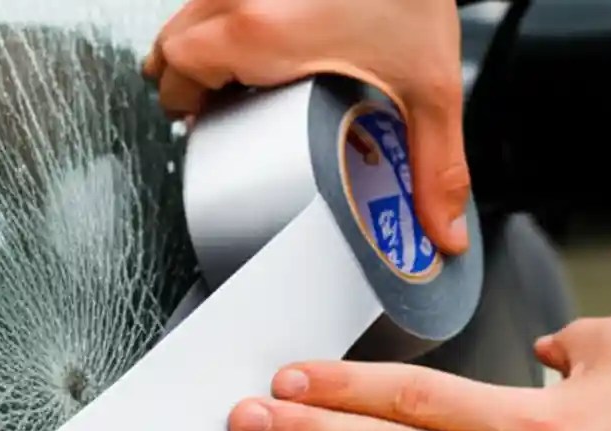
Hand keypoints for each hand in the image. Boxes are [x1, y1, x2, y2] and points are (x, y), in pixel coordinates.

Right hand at [143, 0, 469, 253]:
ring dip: (198, 46)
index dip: (186, 105)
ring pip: (184, 15)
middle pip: (170, 46)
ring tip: (232, 71)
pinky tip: (254, 34)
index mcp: (259, 33)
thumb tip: (440, 229)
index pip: (177, 74)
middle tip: (219, 105)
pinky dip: (221, 17)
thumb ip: (436, 165)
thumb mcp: (428, 85)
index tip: (209, 124)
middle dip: (185, 80)